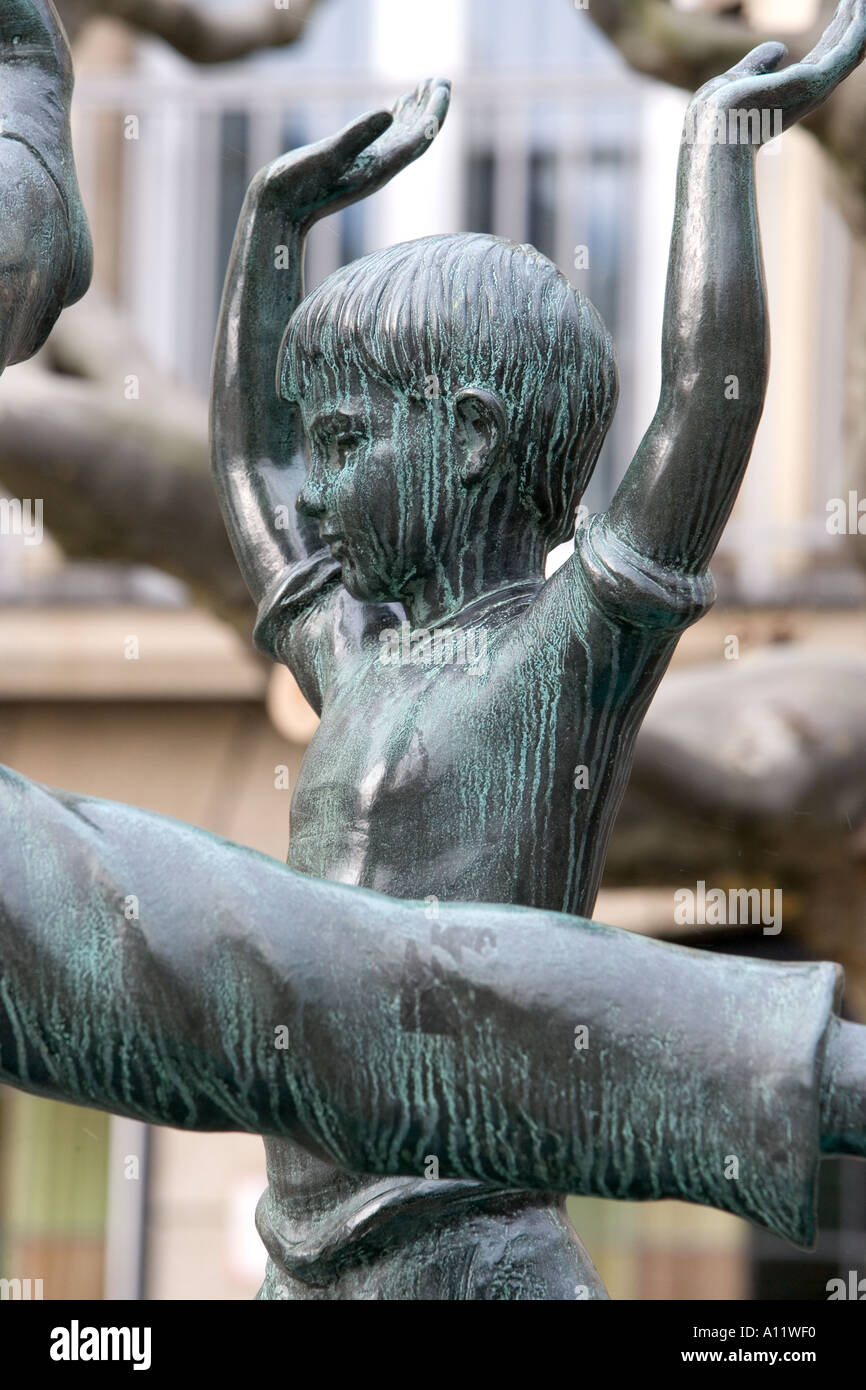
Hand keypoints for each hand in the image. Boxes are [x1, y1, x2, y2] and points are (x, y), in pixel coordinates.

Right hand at [255, 77, 450, 226]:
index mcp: (379, 167)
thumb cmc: (297, 185)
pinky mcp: (352, 165)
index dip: (434, 112)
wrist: (276, 210)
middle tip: (442, 80)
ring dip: (415, 112)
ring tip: (426, 86)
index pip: (418, 138)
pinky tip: (395, 107)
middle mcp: (378, 169)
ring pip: (400, 137)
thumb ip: (357, 135)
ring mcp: (366, 168)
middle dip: (430, 108)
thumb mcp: (327, 155)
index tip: (443, 84)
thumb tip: (388, 112)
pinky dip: (394, 120)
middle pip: (415, 137)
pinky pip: (382, 140)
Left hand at [688, 0, 865, 144]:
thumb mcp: (741, 78)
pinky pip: (849, 48)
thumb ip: (760, 62)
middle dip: (852, 20)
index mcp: (794, 90)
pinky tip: (861, 3)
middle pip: (842, 49)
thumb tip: (780, 48)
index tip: (845, 6)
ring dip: (860, 18)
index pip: (825, 56)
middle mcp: (810, 91)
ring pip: (851, 47)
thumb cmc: (719, 117)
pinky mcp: (816, 80)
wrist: (713, 134)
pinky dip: (858, 25)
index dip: (837, 30)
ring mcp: (815, 87)